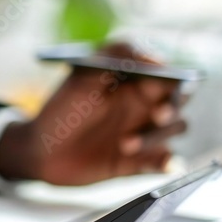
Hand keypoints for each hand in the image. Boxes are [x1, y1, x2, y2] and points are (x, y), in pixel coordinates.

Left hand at [0, 43, 187, 184]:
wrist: (42, 149)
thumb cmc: (62, 107)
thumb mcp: (83, 75)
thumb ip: (115, 57)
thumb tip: (156, 59)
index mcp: (136, 82)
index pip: (169, 74)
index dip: (176, 78)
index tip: (170, 82)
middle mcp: (145, 105)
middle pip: (179, 100)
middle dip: (174, 106)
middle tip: (158, 114)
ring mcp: (145, 132)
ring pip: (174, 129)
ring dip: (157, 136)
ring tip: (125, 144)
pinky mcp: (140, 161)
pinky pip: (165, 161)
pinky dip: (167, 162)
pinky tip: (160, 165)